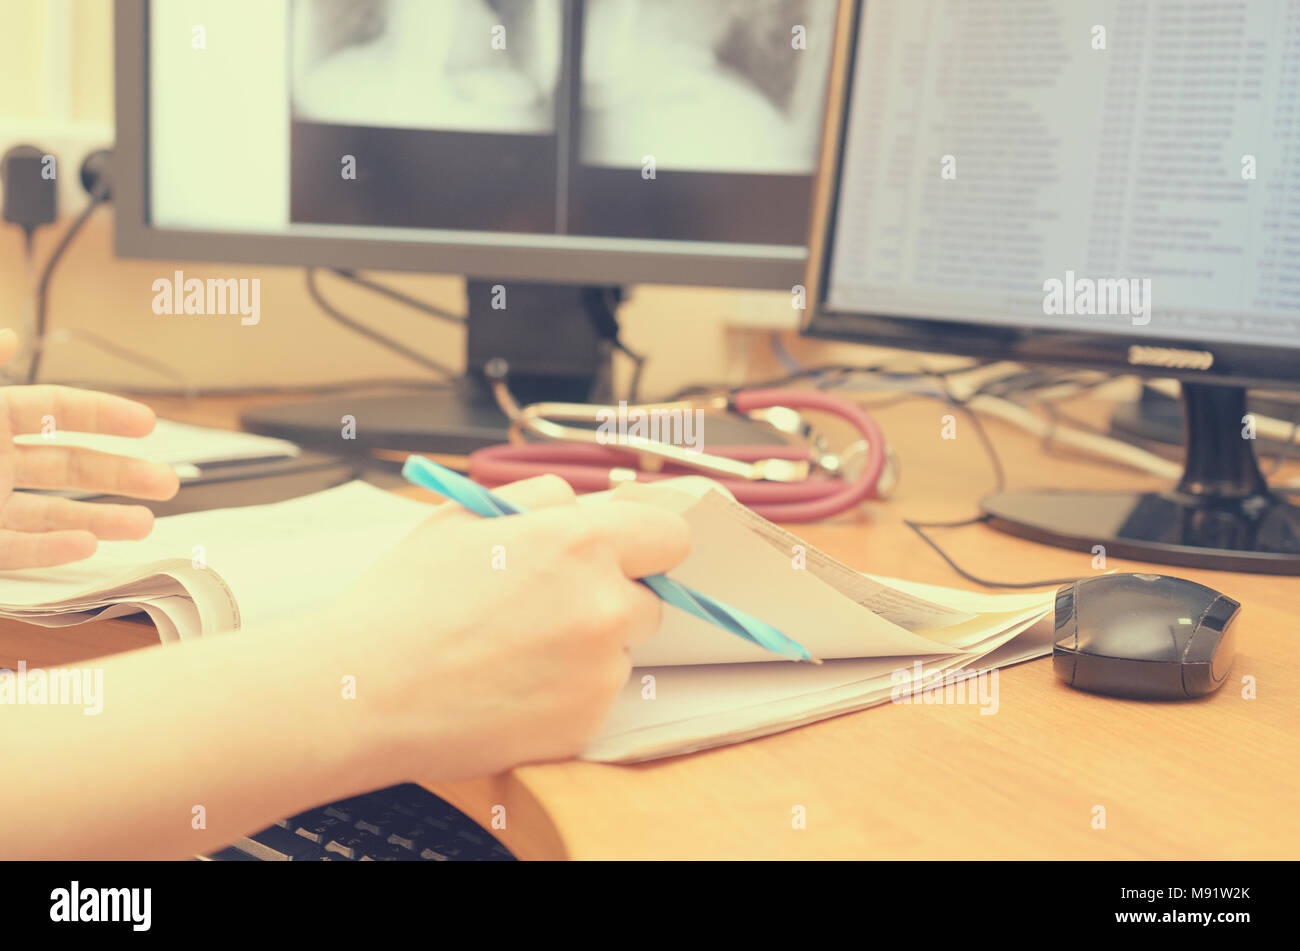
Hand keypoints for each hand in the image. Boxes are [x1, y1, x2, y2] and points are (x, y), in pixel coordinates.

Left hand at [0, 329, 179, 567]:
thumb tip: (10, 336)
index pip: (55, 410)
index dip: (103, 413)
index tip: (149, 424)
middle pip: (68, 465)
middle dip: (122, 474)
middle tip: (167, 481)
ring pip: (51, 513)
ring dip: (100, 519)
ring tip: (145, 524)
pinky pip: (16, 550)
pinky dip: (51, 550)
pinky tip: (86, 546)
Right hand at [316, 474, 690, 780]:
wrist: (363, 693)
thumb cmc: (405, 601)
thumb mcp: (465, 515)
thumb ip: (543, 498)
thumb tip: (587, 505)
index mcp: (579, 543)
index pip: (670, 535)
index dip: (646, 544)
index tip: (627, 556)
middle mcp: (603, 606)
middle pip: (648, 600)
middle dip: (610, 599)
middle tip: (545, 609)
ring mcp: (599, 671)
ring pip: (621, 652)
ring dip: (588, 649)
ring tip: (514, 652)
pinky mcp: (585, 724)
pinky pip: (596, 698)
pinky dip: (566, 694)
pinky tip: (510, 688)